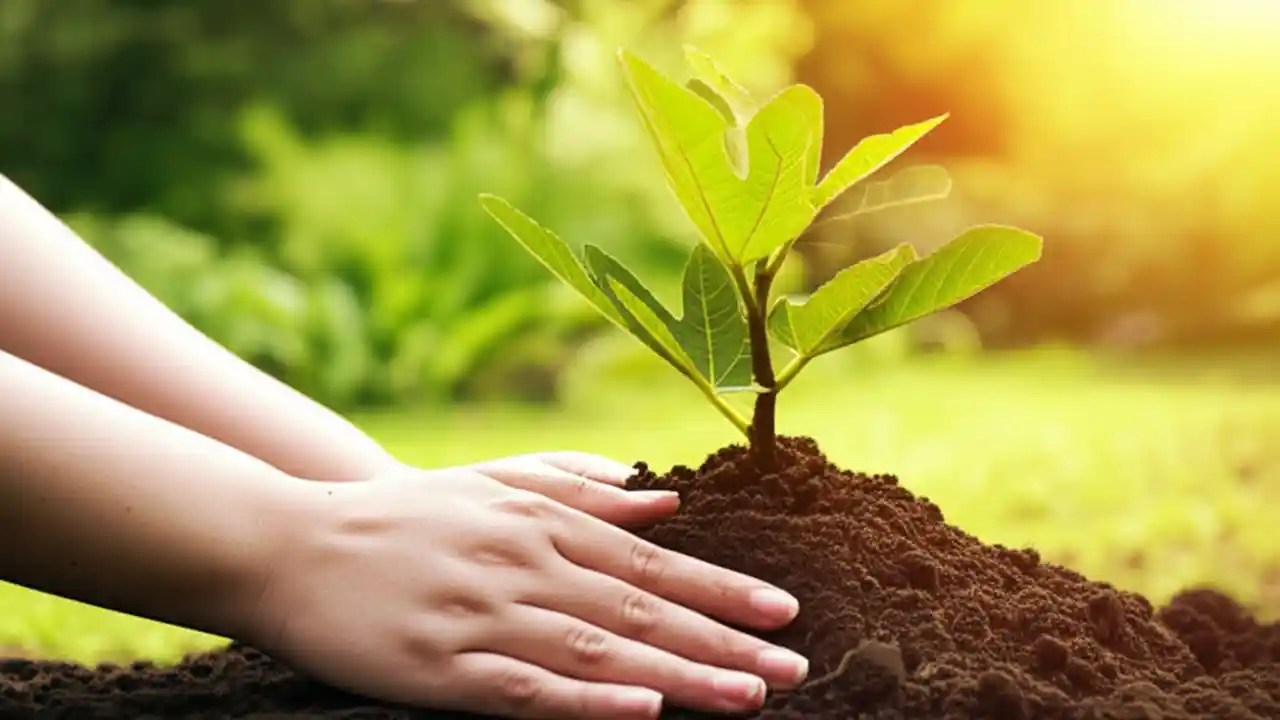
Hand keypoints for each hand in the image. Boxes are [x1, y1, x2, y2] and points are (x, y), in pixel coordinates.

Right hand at [249, 461, 807, 718]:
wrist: (293, 542)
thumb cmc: (406, 516)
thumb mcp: (495, 484)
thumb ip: (580, 489)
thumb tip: (662, 500)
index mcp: (542, 524)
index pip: (652, 564)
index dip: (723, 590)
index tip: (784, 612)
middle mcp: (525, 566)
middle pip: (642, 612)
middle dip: (724, 641)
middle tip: (793, 668)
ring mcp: (486, 617)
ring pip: (602, 652)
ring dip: (680, 676)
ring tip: (747, 696)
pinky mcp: (444, 668)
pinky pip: (528, 690)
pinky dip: (589, 703)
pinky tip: (642, 712)